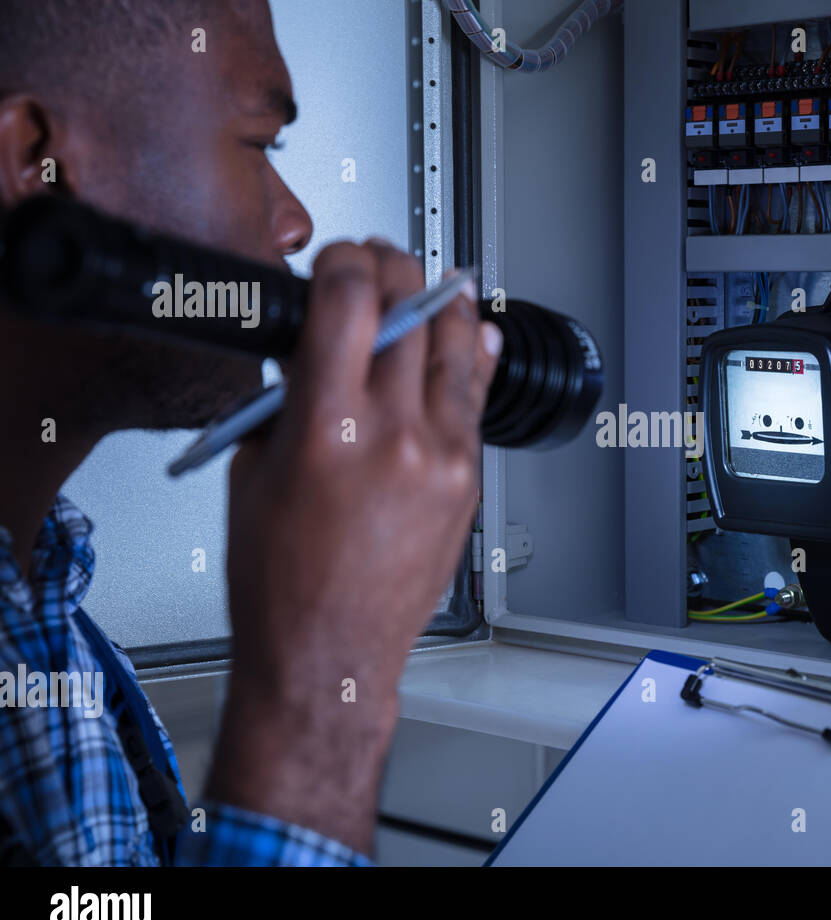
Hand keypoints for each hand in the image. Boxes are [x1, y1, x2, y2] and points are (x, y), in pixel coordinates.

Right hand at [207, 241, 500, 852]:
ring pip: (459, 345)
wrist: (331, 652)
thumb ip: (289, 395)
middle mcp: (393, 435)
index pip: (348, 299)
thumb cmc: (284, 580)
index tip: (337, 259)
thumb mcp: (256, 469)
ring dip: (444, 301)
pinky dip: (474, 358)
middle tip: (380, 261)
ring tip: (434, 281)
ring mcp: (441, 457)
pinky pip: (477, 400)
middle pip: (410, 308)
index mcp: (325, 427)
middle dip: (390, 268)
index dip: (342, 261)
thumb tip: (315, 344)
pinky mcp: (469, 480)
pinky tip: (473, 335)